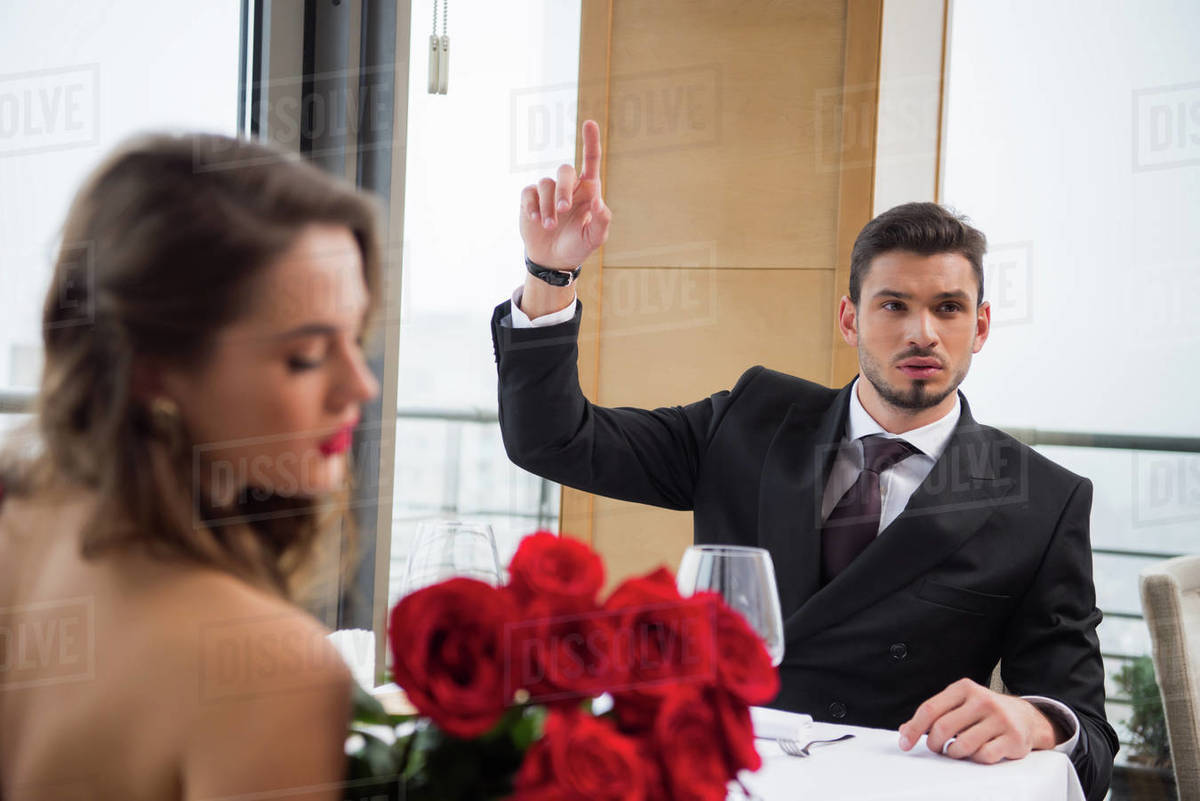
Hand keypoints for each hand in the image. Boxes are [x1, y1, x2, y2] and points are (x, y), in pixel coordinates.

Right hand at [519, 119, 612, 269]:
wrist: (553, 260)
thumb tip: (597, 201)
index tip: (590, 123)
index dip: (590, 141)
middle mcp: (568, 186)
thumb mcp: (595, 238)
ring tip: (549, 226)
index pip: (591, 160)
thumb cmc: (578, 245)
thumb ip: (601, 220)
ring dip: (547, 207)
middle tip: (563, 210)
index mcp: (588, 190)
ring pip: (545, 185)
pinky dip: (532, 206)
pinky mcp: (531, 199)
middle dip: (563, 189)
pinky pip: (529, 193)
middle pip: (564, 171)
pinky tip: (536, 220)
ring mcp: (548, 192)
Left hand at [897, 678, 1063, 763]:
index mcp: (964, 688)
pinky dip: (975, 758)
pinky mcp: (1014, 738)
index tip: (904, 743)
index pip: (930, 709)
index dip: (913, 729)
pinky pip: (984, 756)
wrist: (1026, 717)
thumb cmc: (984, 712)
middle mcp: (983, 700)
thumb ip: (934, 714)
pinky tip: (977, 752)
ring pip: (962, 745)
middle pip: (943, 728)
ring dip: (954, 753)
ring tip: (956, 750)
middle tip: (936, 748)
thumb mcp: (959, 704)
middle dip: (934, 744)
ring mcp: (1000, 719)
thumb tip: (904, 730)